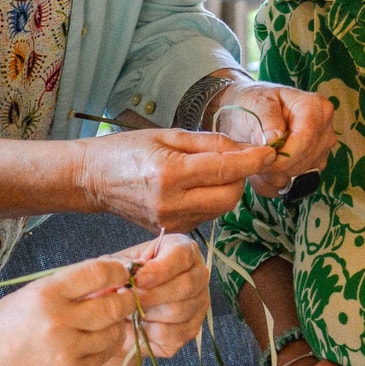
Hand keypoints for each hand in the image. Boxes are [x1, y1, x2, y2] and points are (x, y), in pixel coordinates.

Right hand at [0, 256, 140, 365]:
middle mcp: (59, 323)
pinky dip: (105, 345)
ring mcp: (68, 353)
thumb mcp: (23, 299)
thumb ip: (62, 290)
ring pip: (114, 333)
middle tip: (129, 295)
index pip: (97, 273)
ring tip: (110, 319)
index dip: (117, 269)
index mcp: (44, 296)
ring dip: (118, 324)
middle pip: (114, 305)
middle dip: (128, 298)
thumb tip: (103, 280)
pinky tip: (96, 340)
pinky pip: (103, 356)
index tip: (122, 271)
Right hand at [78, 128, 276, 231]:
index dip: (253, 160)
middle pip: (230, 196)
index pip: (226, 170)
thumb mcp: (168, 135)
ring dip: (227, 189)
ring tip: (211, 170)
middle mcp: (172, 203)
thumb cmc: (127, 150)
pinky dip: (210, 199)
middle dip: (241, 177)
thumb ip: (210, 142)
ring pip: (221, 208)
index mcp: (170, 174)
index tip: (271, 152)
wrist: (93, 179)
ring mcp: (172, 222)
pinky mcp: (173, 231)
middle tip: (235, 158)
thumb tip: (246, 148)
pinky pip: (206, 215)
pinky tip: (196, 186)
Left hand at [114, 233, 209, 358]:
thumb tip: (125, 275)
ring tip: (128, 312)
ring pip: (179, 311)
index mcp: (184, 250)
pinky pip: (175, 333)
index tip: (136, 280)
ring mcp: (199, 302)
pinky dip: (152, 331)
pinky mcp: (193, 328)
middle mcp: (198, 274)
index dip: (160, 270)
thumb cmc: (126, 278)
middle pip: (185, 286)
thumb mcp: (120, 264)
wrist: (125, 305)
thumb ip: (123, 266)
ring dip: (148, 313)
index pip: (181, 257)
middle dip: (152, 295)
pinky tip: (138, 325)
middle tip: (126, 300)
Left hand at [215, 82, 335, 197]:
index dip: (284, 155)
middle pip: (304, 160)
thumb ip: (265, 120)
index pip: (306, 140)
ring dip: (275, 174)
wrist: (250, 113)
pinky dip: (275, 181)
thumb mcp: (255, 104)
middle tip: (253, 160)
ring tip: (257, 161)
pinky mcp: (313, 166)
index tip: (262, 159)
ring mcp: (322, 150)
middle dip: (277, 166)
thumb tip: (274, 140)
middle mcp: (325, 130)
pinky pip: (295, 183)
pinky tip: (263, 169)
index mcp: (316, 108)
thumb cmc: (255, 104)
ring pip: (300, 174)